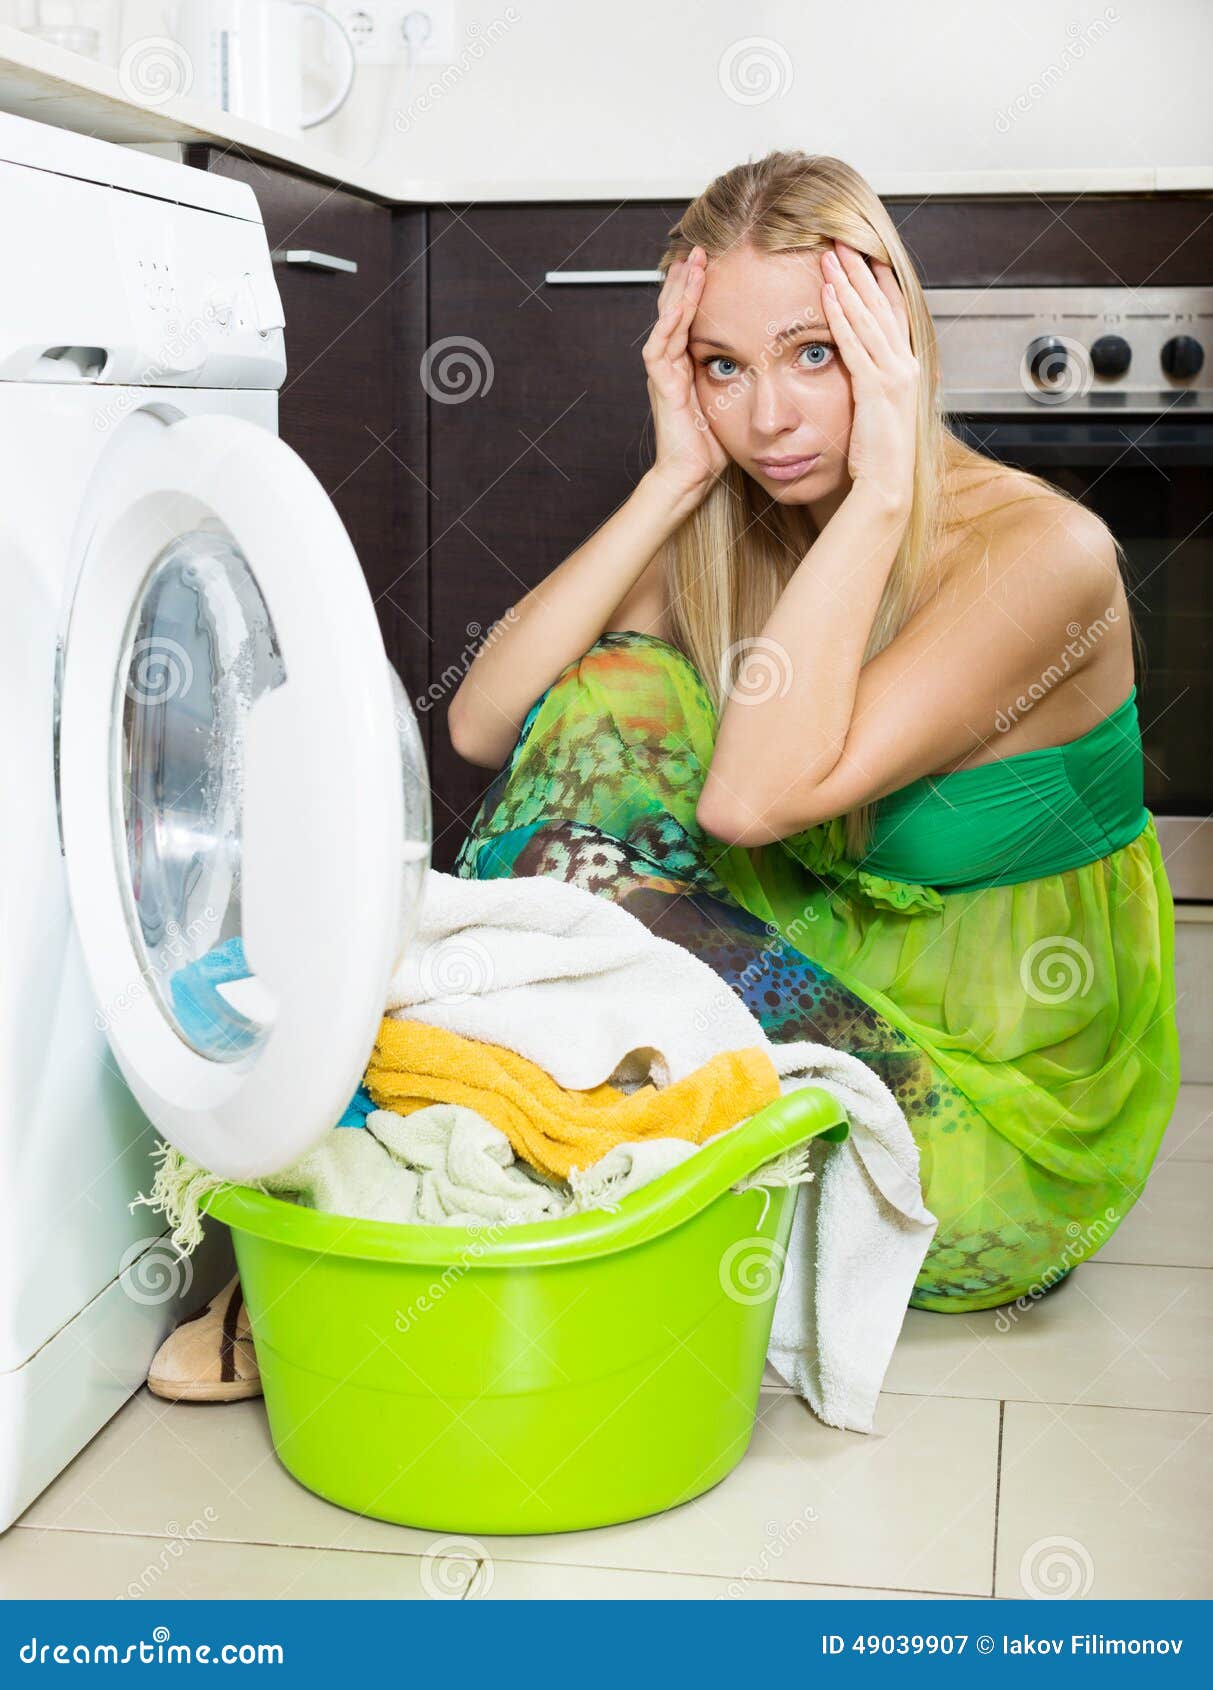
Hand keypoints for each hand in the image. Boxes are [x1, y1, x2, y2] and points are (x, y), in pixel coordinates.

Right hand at [642, 247, 730, 498]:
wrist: (692, 477)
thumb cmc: (715, 447)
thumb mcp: (736, 401)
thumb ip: (746, 376)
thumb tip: (779, 357)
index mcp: (689, 364)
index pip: (692, 315)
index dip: (701, 287)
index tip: (717, 259)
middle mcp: (673, 364)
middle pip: (675, 308)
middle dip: (688, 277)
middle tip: (700, 245)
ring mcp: (664, 374)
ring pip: (666, 320)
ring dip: (679, 290)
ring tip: (692, 261)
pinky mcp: (661, 387)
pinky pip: (661, 348)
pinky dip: (671, 323)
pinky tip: (682, 302)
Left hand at [820, 241, 918, 515]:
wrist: (887, 485)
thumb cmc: (876, 456)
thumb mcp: (874, 411)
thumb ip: (868, 383)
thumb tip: (855, 367)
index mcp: (905, 368)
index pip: (892, 312)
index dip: (878, 280)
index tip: (863, 253)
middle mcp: (905, 365)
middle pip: (881, 304)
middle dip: (861, 269)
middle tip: (841, 238)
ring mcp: (894, 375)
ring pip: (868, 317)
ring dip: (848, 283)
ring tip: (829, 253)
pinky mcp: (877, 388)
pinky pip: (855, 344)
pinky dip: (841, 316)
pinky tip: (828, 294)